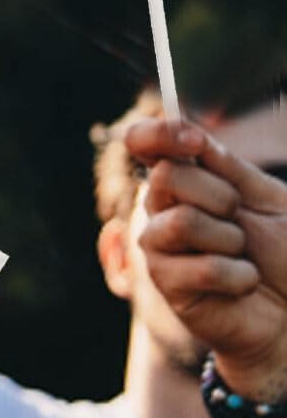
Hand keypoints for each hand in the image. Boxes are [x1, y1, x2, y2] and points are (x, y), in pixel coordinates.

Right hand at [133, 118, 286, 402]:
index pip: (144, 142)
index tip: (196, 143)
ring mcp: (159, 246)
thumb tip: (191, 134)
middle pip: (167, 176)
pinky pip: (203, 267)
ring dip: (231, 240)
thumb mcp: (266, 198)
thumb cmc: (283, 252)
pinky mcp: (166, 284)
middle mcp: (161, 208)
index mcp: (183, 179)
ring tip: (242, 256)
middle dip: (222, 197)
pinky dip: (239, 277)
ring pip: (182, 222)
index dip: (159, 134)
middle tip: (241, 221)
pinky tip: (243, 284)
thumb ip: (227, 166)